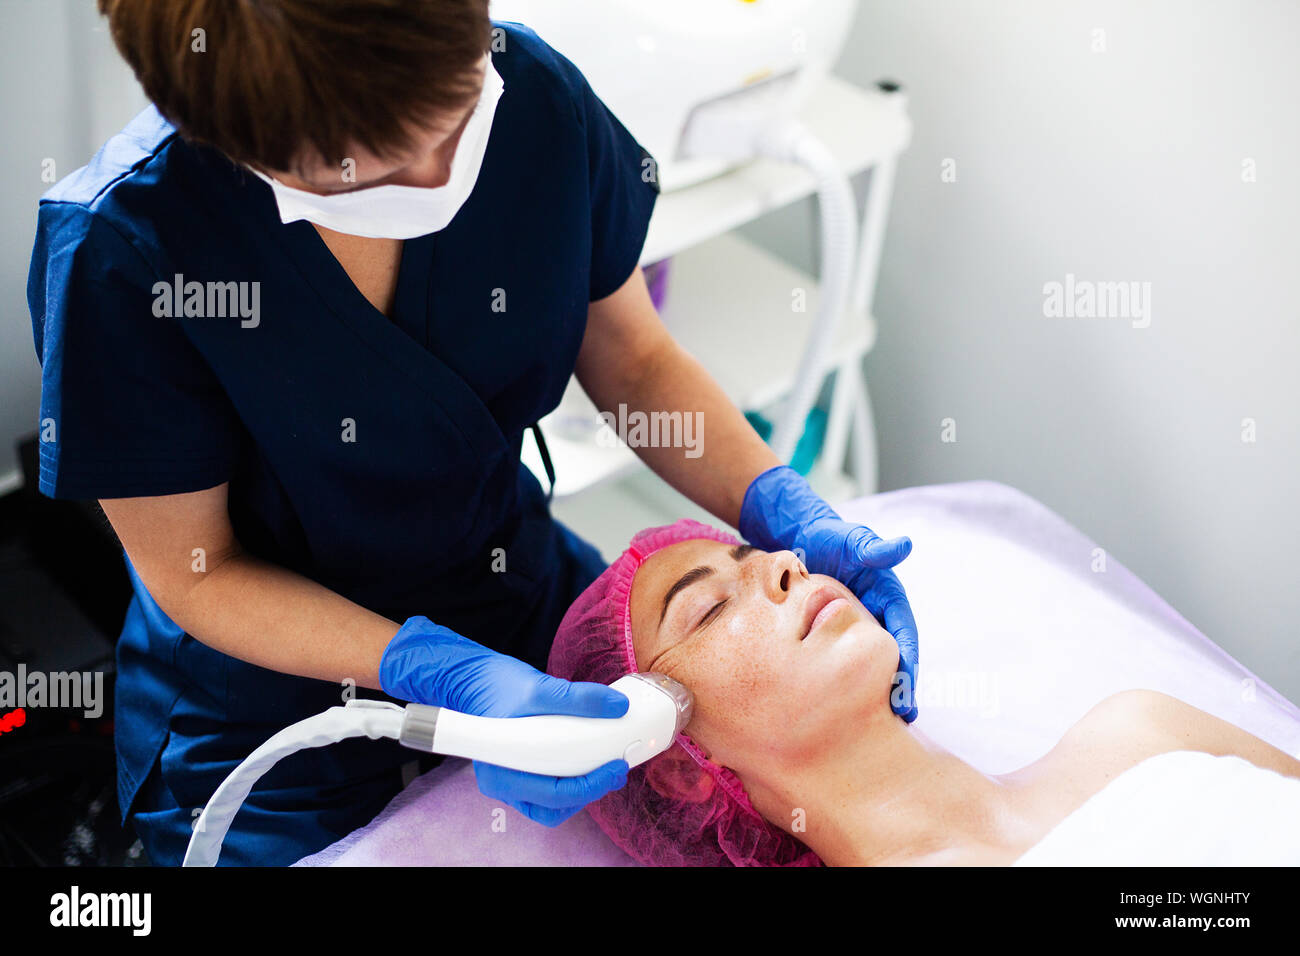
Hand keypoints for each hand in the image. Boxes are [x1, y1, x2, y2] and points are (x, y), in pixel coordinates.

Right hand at [379, 616, 630, 824]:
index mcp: (502, 772)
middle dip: (591, 788)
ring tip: (606, 762)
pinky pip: (550, 784)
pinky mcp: (521, 768)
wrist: (469, 678)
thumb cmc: (495, 685)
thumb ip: (578, 697)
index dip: (590, 786)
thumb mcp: (538, 686)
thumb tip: (618, 706)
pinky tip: (590, 758)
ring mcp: (512, 778)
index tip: (616, 765)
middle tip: (618, 765)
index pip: (552, 795)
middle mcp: (504, 783)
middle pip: (556, 803)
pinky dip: (573, 776)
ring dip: (583, 786)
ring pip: (554, 800)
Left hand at [739, 466, 919, 721]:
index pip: (904, 634)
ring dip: (875, 691)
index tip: (906, 691)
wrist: (792, 532)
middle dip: (898, 688)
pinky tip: (839, 707)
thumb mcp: (846, 541)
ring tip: (878, 724)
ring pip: (868, 662)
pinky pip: (840, 659)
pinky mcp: (829, 631)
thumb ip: (870, 547)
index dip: (908, 664)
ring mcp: (852, 624)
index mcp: (887, 595)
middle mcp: (875, 613)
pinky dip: (843, 680)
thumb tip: (902, 545)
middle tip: (899, 719)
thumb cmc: (822, 534)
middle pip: (892, 656)